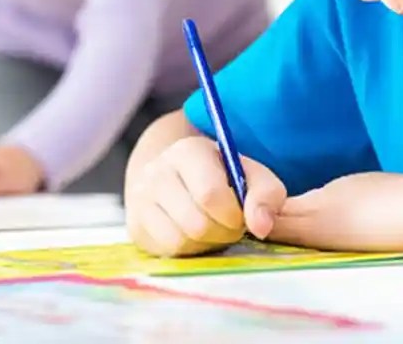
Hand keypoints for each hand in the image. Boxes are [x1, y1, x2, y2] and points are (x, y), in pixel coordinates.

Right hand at [126, 136, 286, 257]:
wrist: (181, 179)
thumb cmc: (224, 178)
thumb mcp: (253, 177)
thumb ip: (267, 195)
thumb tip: (261, 227)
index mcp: (188, 151)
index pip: (210, 195)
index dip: (233, 215)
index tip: (240, 216)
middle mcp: (157, 171)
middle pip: (196, 224)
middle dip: (222, 233)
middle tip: (229, 226)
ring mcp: (141, 198)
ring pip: (180, 240)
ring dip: (206, 243)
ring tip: (213, 229)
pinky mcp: (136, 224)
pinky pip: (168, 250)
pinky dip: (188, 250)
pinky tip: (195, 236)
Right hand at [271, 172, 402, 251]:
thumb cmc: (378, 223)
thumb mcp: (324, 230)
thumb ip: (290, 226)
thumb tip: (259, 222)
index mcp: (319, 197)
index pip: (284, 207)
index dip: (272, 218)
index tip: (264, 230)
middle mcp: (339, 187)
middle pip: (309, 202)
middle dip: (297, 217)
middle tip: (293, 237)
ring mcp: (367, 186)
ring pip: (337, 202)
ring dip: (330, 216)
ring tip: (335, 236)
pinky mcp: (392, 191)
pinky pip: (363, 201)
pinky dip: (357, 213)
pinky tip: (369, 226)